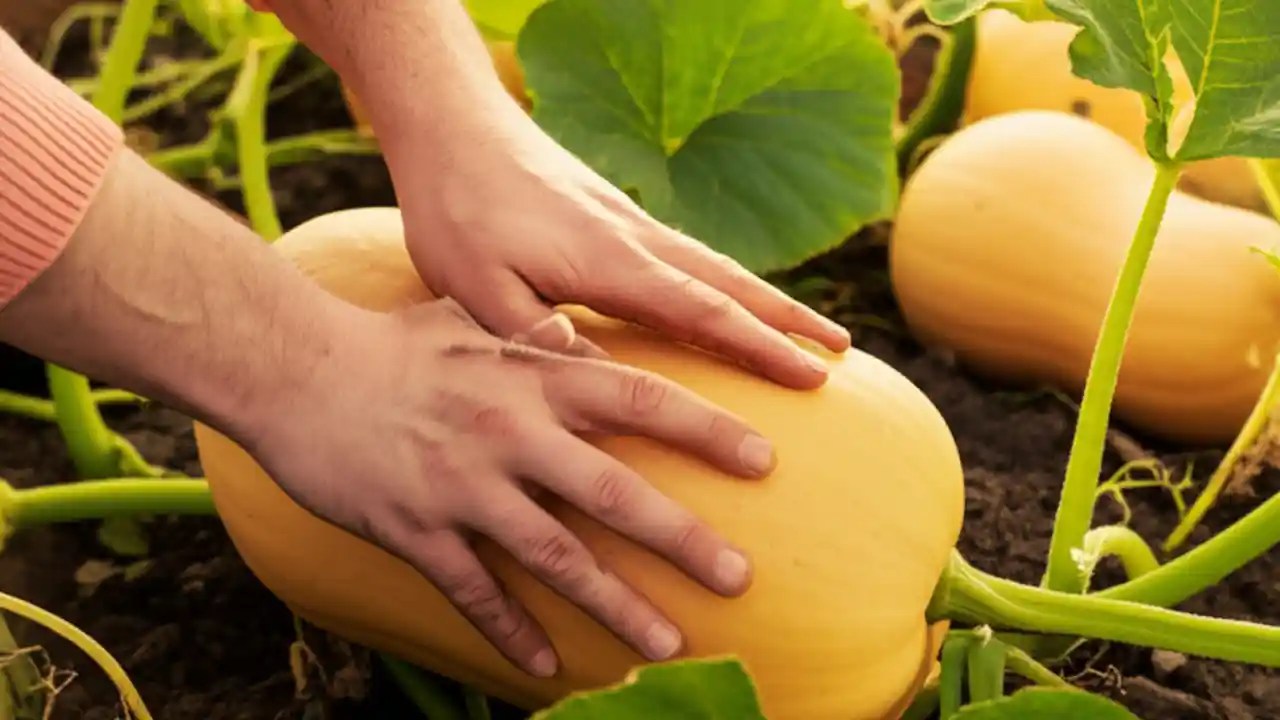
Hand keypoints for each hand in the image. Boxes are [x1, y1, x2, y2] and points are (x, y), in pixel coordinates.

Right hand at [256, 298, 774, 677]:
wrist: (295, 369)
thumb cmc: (391, 341)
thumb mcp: (473, 318)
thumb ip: (536, 335)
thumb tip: (586, 335)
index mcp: (531, 375)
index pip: (640, 399)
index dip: (707, 430)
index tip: (766, 459)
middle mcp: (510, 432)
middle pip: (615, 493)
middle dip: (683, 539)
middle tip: (740, 578)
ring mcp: (464, 486)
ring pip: (556, 558)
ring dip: (617, 607)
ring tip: (668, 647)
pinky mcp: (417, 529)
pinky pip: (475, 592)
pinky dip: (512, 633)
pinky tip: (547, 669)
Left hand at [396, 116, 850, 389]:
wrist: (453, 127)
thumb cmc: (457, 209)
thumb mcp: (473, 284)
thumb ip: (530, 334)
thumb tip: (588, 370)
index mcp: (610, 262)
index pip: (703, 311)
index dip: (760, 347)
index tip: (813, 376)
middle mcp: (635, 239)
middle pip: (730, 284)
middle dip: (789, 323)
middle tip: (844, 356)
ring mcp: (629, 224)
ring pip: (716, 266)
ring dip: (768, 300)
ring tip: (810, 329)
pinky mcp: (613, 217)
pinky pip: (689, 256)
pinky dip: (727, 282)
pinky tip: (729, 295)